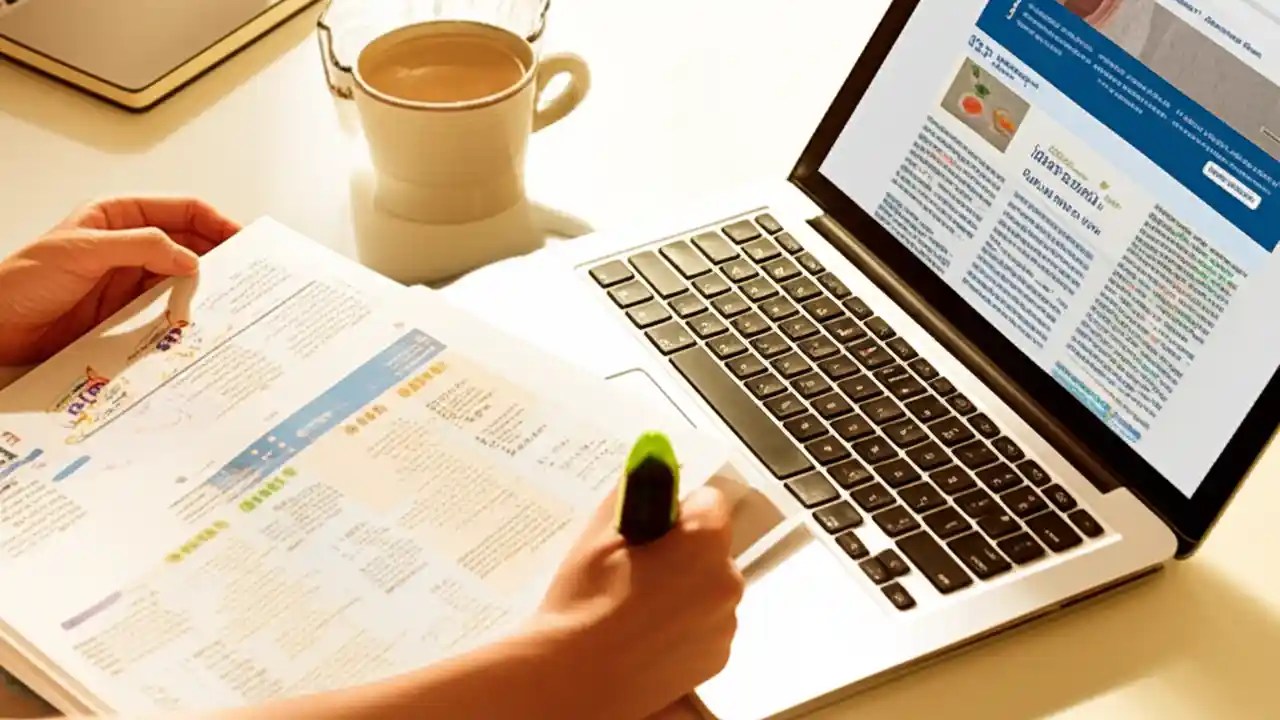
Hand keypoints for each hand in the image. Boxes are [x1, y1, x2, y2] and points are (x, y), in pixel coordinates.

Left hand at [0, 197, 239, 365]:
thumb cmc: (22, 281)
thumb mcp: (83, 252)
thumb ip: (141, 247)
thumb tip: (189, 256)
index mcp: (119, 217)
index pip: (182, 210)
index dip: (216, 221)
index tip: (243, 239)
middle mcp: (129, 246)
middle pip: (189, 244)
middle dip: (218, 256)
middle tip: (245, 272)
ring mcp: (129, 280)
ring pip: (182, 279)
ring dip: (204, 288)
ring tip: (228, 298)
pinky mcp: (127, 314)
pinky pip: (166, 310)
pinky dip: (185, 314)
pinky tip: (198, 320)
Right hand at [530, 481, 744, 719]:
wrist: (573, 678)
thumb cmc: (584, 605)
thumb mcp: (600, 533)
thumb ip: (636, 489)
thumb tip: (652, 460)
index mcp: (704, 541)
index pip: (709, 501)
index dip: (676, 511)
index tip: (650, 528)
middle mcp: (727, 581)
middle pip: (712, 546)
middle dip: (682, 550)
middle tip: (635, 569)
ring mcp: (725, 624)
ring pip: (709, 586)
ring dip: (685, 588)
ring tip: (635, 606)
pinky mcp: (717, 658)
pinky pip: (707, 623)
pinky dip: (685, 625)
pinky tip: (647, 632)